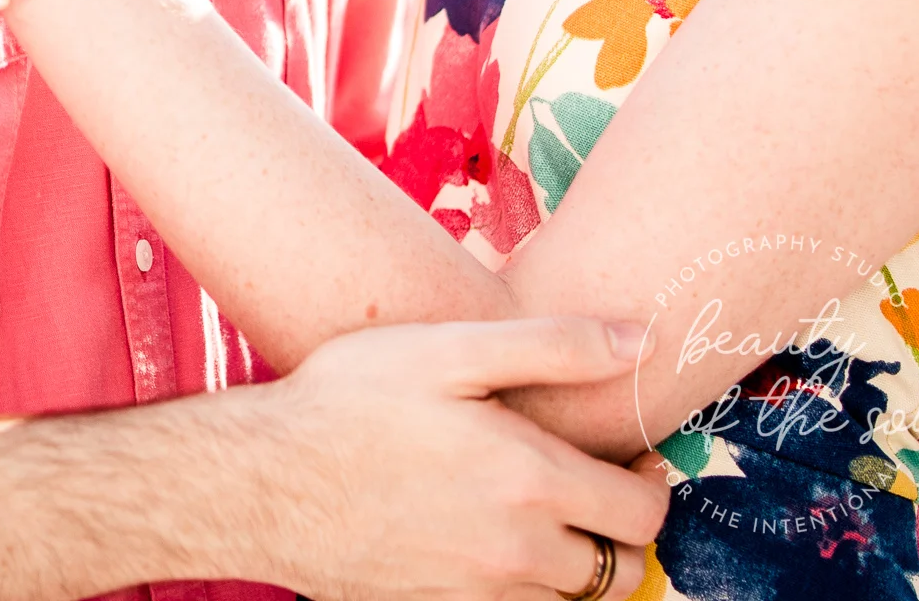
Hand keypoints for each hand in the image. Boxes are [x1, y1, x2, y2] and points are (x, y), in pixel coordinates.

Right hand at [248, 314, 669, 600]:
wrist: (265, 478)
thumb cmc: (354, 398)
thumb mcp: (453, 349)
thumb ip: (556, 346)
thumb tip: (642, 343)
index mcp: (531, 482)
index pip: (642, 515)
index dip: (653, 484)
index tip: (633, 454)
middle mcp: (515, 552)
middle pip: (619, 575)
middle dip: (625, 533)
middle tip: (599, 484)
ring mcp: (475, 593)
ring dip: (578, 565)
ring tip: (549, 508)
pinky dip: (525, 586)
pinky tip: (492, 534)